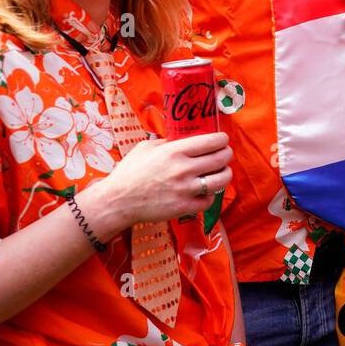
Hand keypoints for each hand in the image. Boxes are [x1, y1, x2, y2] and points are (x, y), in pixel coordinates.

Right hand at [93, 132, 232, 232]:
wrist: (117, 201)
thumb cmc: (129, 172)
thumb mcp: (146, 147)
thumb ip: (167, 142)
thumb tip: (184, 138)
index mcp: (175, 151)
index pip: (212, 141)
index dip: (222, 139)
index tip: (223, 140)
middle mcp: (183, 169)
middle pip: (221, 159)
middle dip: (226, 155)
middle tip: (224, 155)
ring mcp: (185, 189)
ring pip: (221, 180)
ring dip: (225, 174)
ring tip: (221, 172)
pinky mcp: (184, 207)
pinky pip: (209, 200)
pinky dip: (210, 196)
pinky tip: (204, 192)